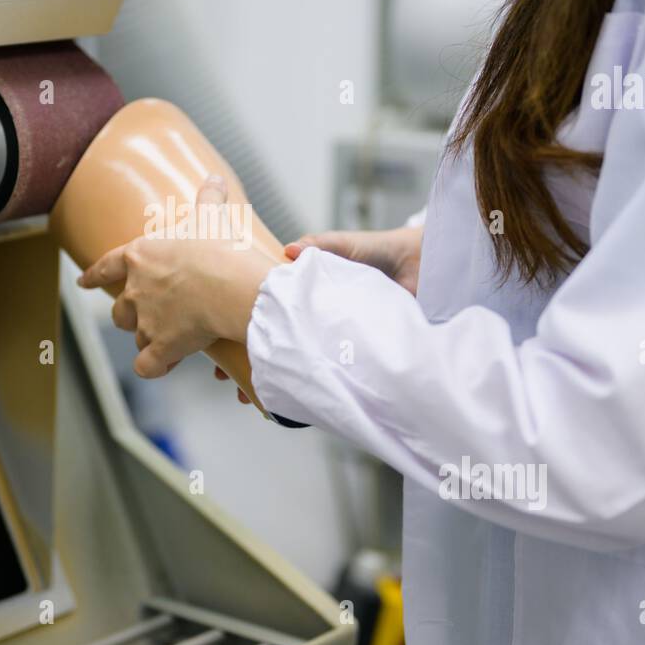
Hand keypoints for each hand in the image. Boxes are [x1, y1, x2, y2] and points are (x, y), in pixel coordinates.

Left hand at [77, 175, 277, 379]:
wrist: (230, 285)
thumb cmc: (219, 248)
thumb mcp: (212, 217)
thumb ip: (209, 199)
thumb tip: (215, 179)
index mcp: (140, 256)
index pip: (106, 266)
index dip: (94, 276)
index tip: (83, 282)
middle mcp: (135, 290)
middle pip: (120, 310)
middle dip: (130, 314)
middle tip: (151, 315)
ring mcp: (146, 321)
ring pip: (137, 337)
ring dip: (149, 340)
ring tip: (170, 340)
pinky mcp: (161, 346)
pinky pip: (147, 365)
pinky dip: (154, 367)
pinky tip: (165, 365)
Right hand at [212, 223, 423, 404]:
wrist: (427, 268)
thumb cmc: (384, 251)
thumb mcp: (348, 246)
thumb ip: (323, 245)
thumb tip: (288, 251)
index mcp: (304, 290)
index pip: (263, 312)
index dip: (238, 326)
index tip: (217, 343)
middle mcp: (311, 316)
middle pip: (273, 341)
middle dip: (246, 361)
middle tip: (227, 382)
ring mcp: (328, 336)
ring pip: (294, 361)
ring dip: (272, 377)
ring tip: (249, 396)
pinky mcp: (350, 351)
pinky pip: (324, 371)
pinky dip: (308, 386)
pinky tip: (292, 399)